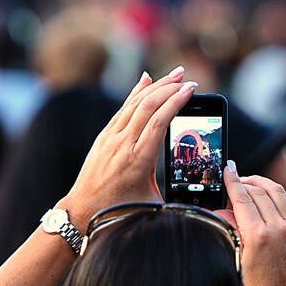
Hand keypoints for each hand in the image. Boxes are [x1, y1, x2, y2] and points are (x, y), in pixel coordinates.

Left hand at [57, 67, 194, 223]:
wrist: (83, 209)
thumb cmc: (120, 210)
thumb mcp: (153, 203)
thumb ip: (176, 193)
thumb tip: (202, 194)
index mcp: (138, 161)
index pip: (159, 122)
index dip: (176, 102)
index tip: (191, 89)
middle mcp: (122, 144)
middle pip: (148, 106)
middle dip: (169, 87)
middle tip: (187, 77)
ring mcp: (111, 138)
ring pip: (135, 103)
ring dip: (156, 86)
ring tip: (174, 74)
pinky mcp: (104, 136)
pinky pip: (123, 108)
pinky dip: (136, 92)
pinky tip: (147, 80)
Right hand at [216, 161, 285, 285]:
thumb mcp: (240, 258)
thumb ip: (233, 229)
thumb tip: (223, 209)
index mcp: (259, 236)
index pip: (242, 198)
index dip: (233, 181)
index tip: (227, 169)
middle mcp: (278, 227)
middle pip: (258, 190)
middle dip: (244, 182)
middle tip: (233, 181)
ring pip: (276, 190)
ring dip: (261, 183)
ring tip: (249, 183)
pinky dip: (277, 193)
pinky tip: (268, 194)